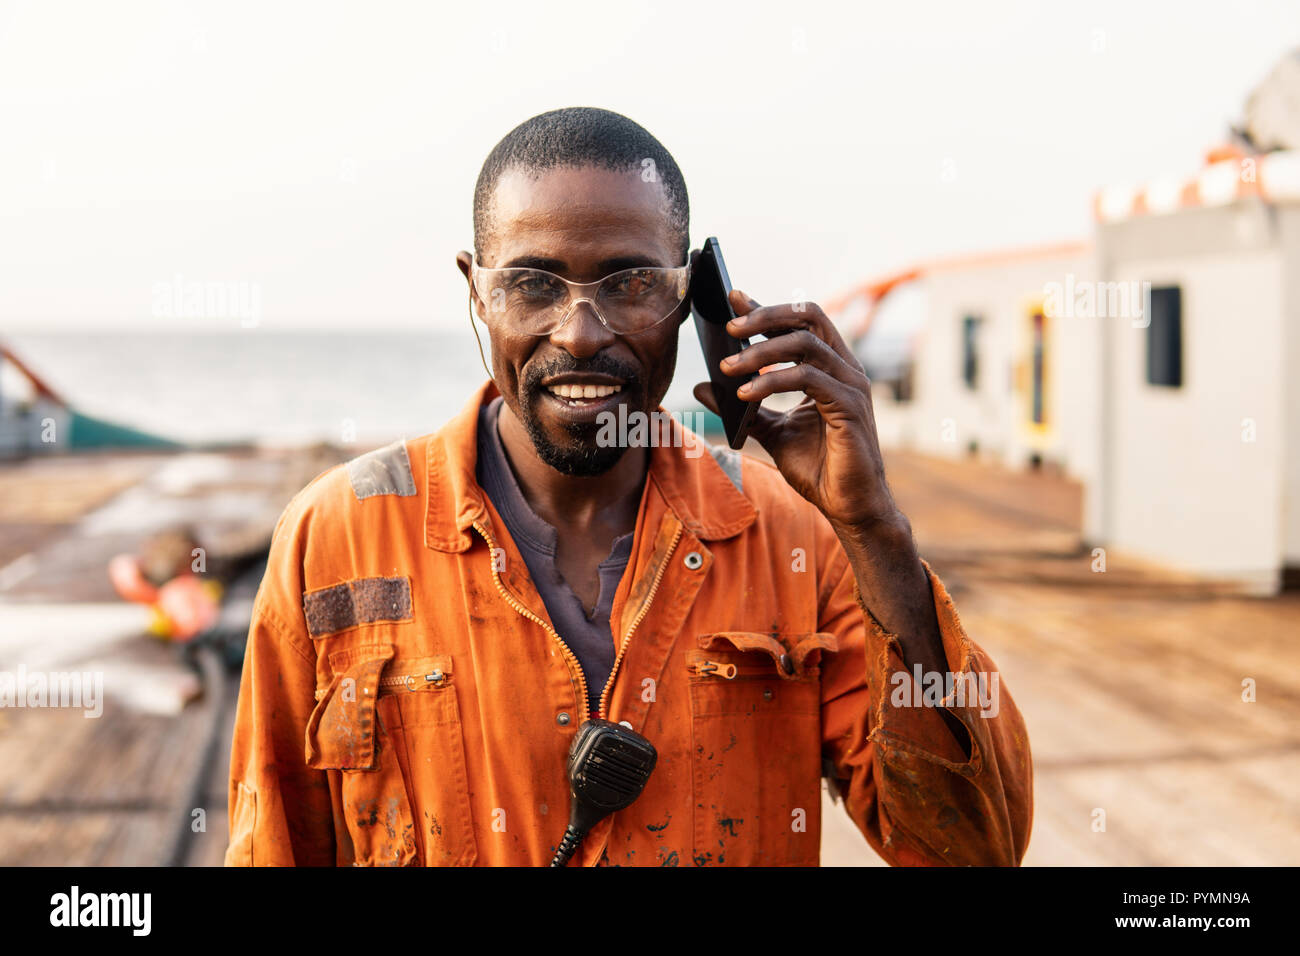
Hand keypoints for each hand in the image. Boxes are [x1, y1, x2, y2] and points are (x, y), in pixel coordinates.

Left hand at [692, 289, 900, 535]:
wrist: (848, 506)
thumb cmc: (818, 468)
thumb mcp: (770, 431)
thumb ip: (741, 407)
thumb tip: (702, 386)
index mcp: (832, 368)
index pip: (800, 323)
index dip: (766, 308)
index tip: (732, 298)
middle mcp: (846, 369)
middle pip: (808, 318)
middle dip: (766, 316)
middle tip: (728, 327)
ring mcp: (852, 385)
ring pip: (805, 344)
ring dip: (761, 352)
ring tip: (727, 367)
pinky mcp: (850, 407)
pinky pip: (807, 378)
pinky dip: (772, 381)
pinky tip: (745, 393)